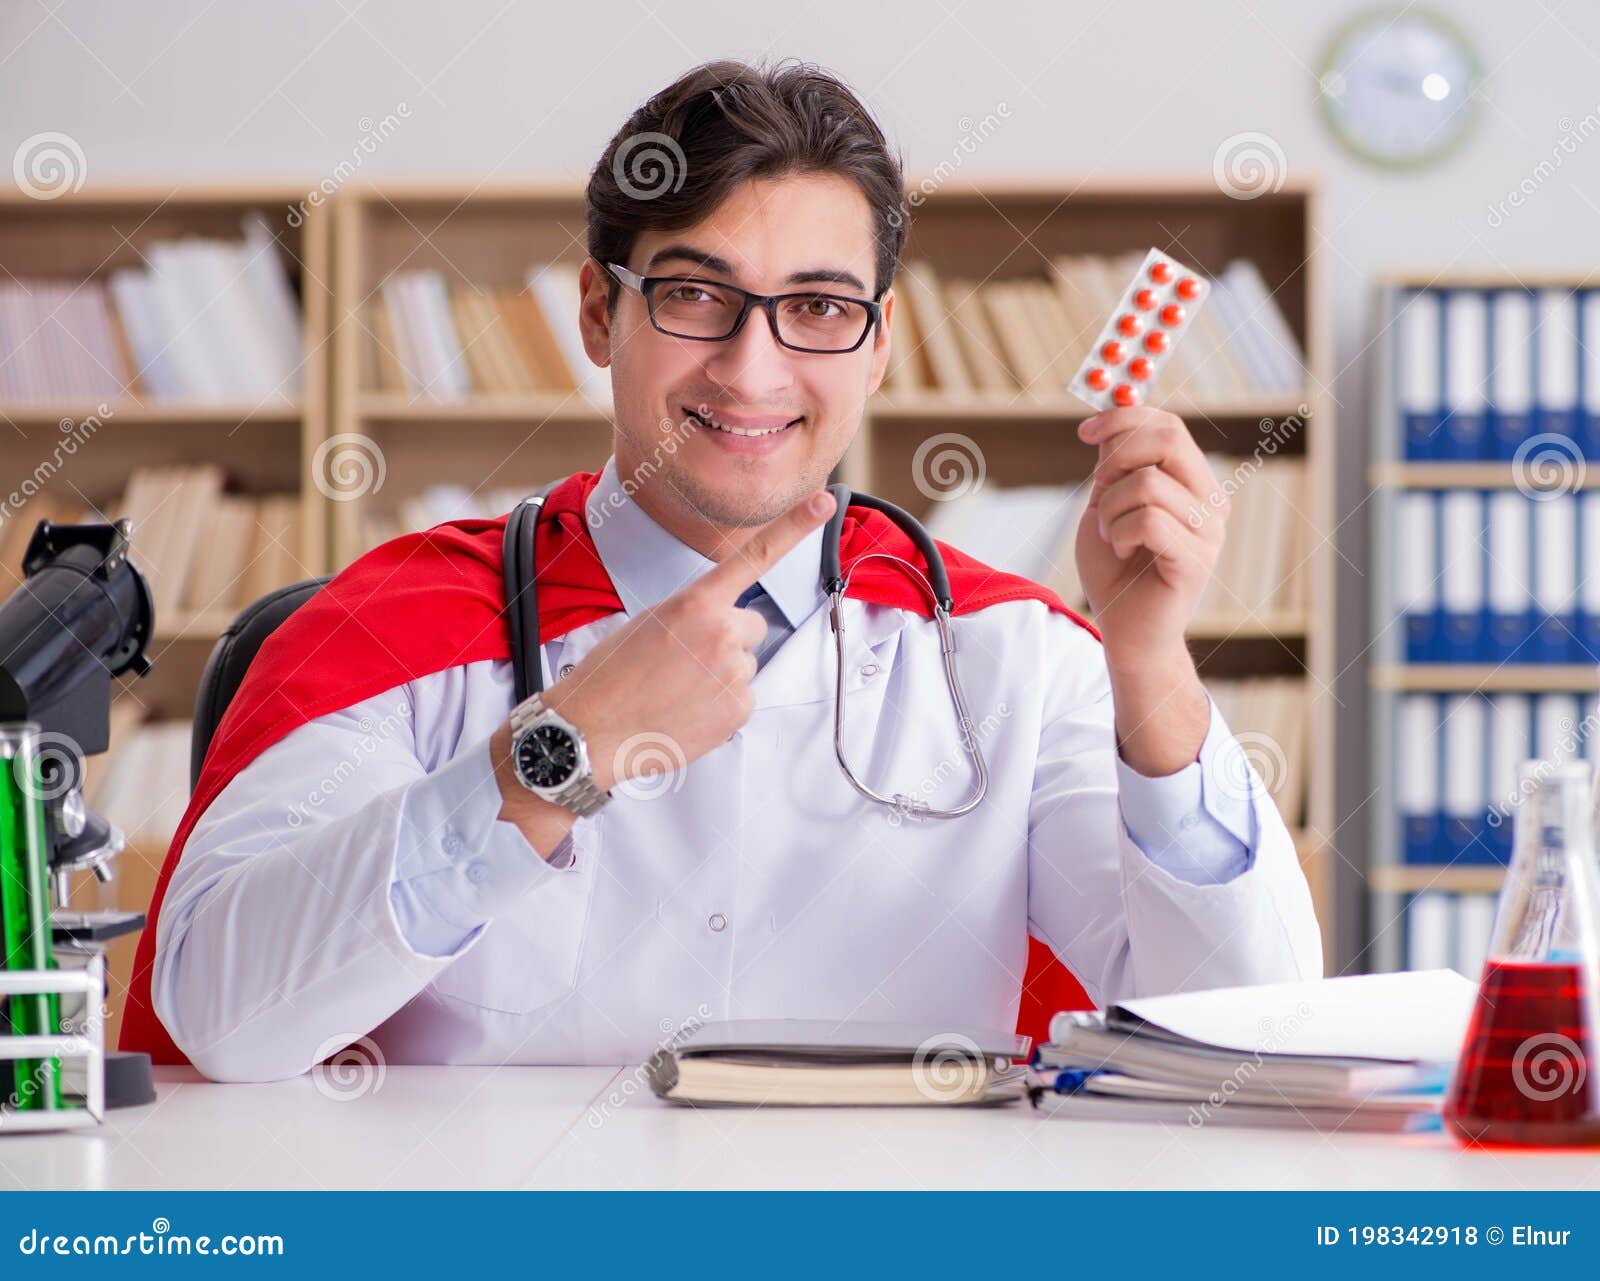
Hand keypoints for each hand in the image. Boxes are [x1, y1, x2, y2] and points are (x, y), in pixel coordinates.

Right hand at [495, 487, 836, 827]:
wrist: (590, 731)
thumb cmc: (609, 676)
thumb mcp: (649, 621)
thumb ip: (694, 613)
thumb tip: (721, 627)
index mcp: (696, 603)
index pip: (754, 556)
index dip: (794, 527)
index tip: (824, 504)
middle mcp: (723, 633)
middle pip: (751, 626)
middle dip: (727, 639)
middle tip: (684, 662)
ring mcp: (736, 673)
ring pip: (744, 664)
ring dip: (720, 674)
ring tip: (677, 690)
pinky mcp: (740, 709)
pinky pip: (741, 698)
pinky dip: (720, 705)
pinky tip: (686, 711)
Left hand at [1074, 406, 1226, 668]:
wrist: (1125, 632)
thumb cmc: (1114, 571)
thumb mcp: (1105, 506)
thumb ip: (1113, 467)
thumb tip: (1112, 421)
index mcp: (1193, 483)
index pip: (1169, 425)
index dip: (1124, 418)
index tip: (1084, 431)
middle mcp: (1210, 502)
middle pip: (1169, 438)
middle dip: (1117, 455)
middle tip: (1097, 487)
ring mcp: (1209, 532)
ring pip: (1149, 483)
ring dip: (1110, 507)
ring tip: (1110, 535)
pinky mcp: (1197, 560)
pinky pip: (1149, 521)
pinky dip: (1119, 532)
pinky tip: (1120, 551)